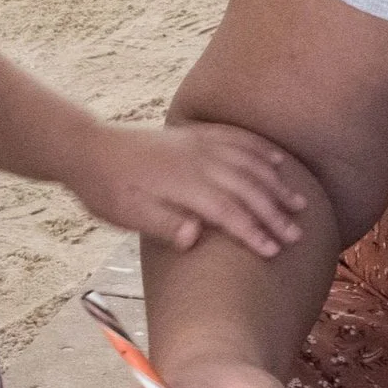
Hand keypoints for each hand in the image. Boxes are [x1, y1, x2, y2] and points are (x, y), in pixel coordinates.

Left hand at [69, 121, 308, 257]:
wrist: (89, 150)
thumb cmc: (108, 190)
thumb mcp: (128, 215)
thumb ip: (163, 224)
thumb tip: (195, 237)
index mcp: (184, 184)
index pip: (229, 210)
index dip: (253, 231)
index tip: (273, 251)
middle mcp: (199, 161)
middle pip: (247, 187)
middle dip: (274, 211)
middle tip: (296, 234)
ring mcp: (200, 144)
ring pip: (249, 162)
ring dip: (276, 183)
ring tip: (298, 202)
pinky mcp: (197, 135)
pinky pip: (238, 139)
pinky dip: (261, 150)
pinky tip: (277, 161)